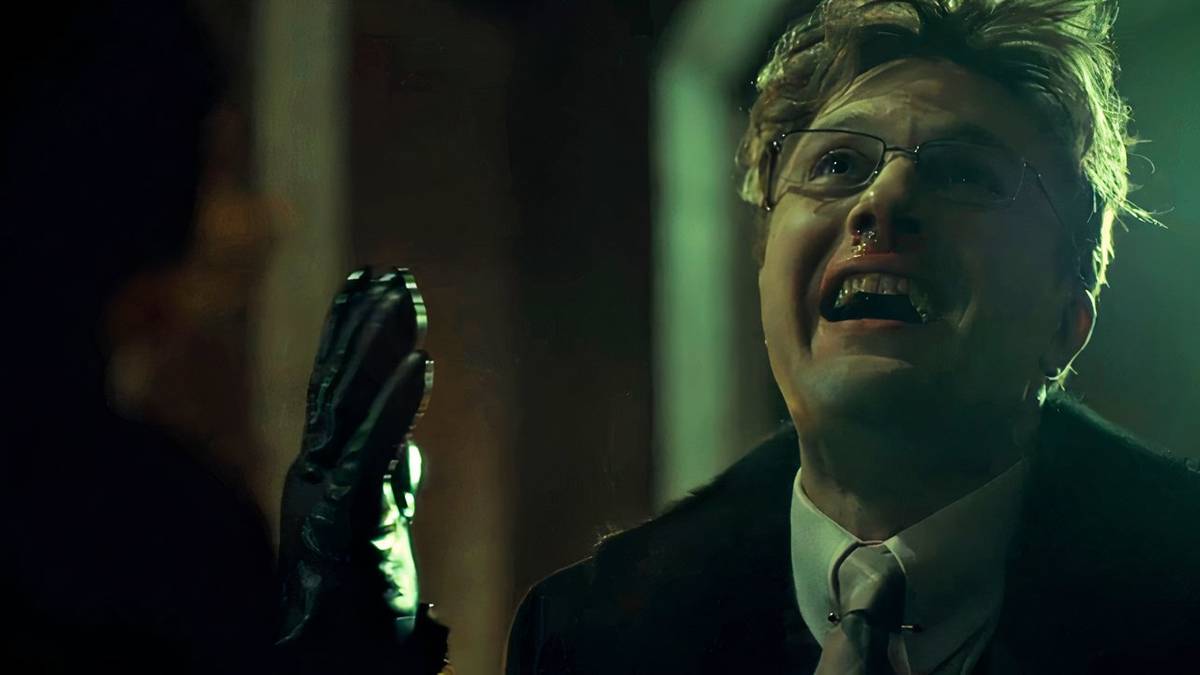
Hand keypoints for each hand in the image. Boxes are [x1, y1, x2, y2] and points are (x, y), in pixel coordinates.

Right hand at [277, 267, 440, 665]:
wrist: (341, 656)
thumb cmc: (361, 595)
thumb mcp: (378, 525)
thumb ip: (386, 482)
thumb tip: (405, 451)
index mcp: (320, 468)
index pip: (332, 385)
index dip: (348, 330)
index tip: (369, 281)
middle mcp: (313, 470)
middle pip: (335, 380)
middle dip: (363, 323)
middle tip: (391, 272)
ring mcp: (322, 491)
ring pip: (346, 402)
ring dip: (376, 344)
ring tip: (403, 296)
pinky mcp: (344, 517)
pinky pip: (372, 448)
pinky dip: (395, 402)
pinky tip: (421, 361)